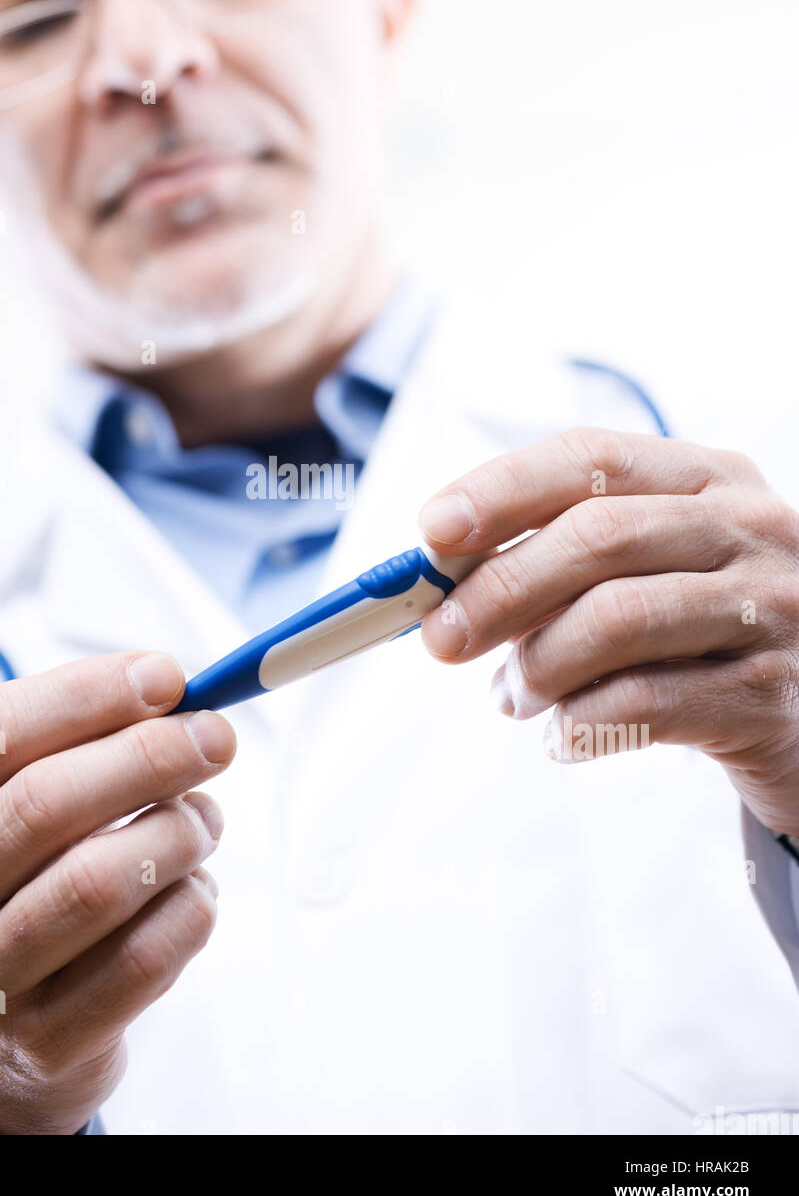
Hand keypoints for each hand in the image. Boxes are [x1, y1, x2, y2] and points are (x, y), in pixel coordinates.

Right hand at [0, 651, 235, 1134]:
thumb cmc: (3, 894)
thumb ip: (62, 746)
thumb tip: (168, 688)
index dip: (88, 693)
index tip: (167, 676)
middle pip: (47, 801)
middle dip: (151, 754)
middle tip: (216, 736)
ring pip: (101, 880)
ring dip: (179, 831)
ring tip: (204, 819)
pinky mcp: (45, 1041)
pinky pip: (146, 955)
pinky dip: (193, 905)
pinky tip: (193, 888)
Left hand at [418, 426, 798, 834]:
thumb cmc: (694, 631)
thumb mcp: (643, 567)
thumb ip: (557, 556)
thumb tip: (440, 577)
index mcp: (707, 477)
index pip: (592, 458)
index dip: (503, 489)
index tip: (432, 531)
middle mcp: (749, 527)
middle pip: (597, 536)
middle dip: (500, 588)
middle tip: (441, 639)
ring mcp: (770, 607)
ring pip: (617, 619)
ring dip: (537, 666)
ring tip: (511, 698)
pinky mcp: (768, 692)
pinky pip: (644, 703)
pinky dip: (579, 724)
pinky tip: (562, 736)